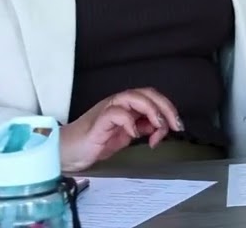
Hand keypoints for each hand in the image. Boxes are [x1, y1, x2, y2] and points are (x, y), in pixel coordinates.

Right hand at [59, 88, 180, 172]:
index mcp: (126, 105)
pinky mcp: (98, 122)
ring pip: (133, 98)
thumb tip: (160, 127)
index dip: (168, 108)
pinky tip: (134, 134)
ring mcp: (107, 110)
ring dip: (151, 110)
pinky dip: (129, 121)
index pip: (152, 97)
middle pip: (147, 94)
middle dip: (165, 108)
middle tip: (174, 125)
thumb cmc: (95, 142)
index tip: (177, 125)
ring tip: (158, 126)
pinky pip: (116, 113)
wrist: (68, 152)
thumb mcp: (126, 136)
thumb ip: (142, 128)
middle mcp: (118, 103)